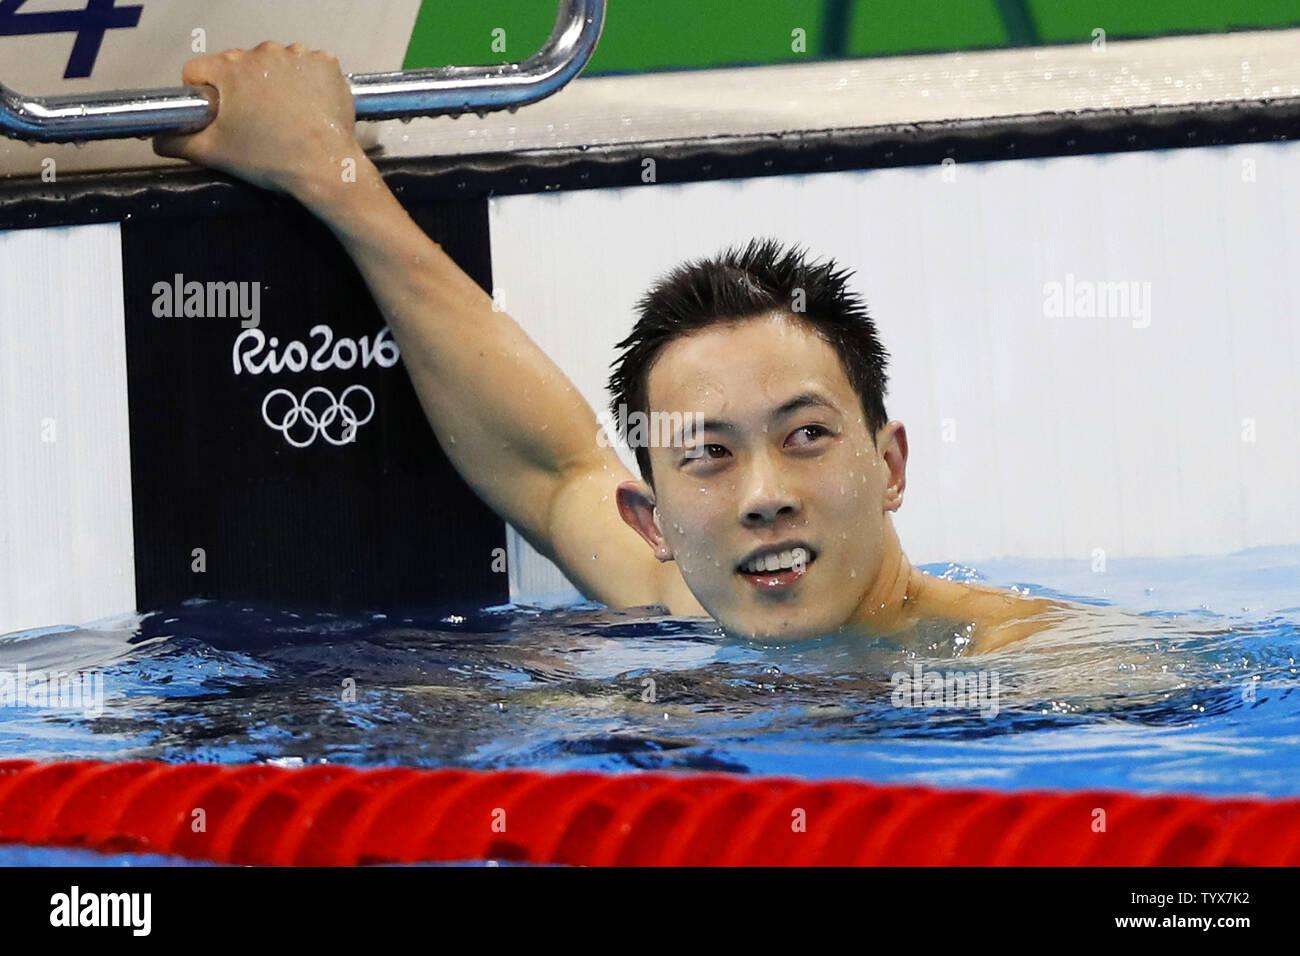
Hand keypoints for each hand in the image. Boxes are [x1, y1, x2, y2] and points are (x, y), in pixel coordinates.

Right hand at [153, 42, 361, 199]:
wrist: (325, 168)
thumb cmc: (272, 160)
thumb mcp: (214, 154)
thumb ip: (177, 142)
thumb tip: (159, 140)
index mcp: (230, 67)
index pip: (199, 70)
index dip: (203, 95)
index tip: (218, 114)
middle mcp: (263, 52)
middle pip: (239, 67)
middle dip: (242, 90)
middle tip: (256, 123)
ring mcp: (298, 55)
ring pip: (273, 65)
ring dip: (275, 84)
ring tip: (285, 117)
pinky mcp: (326, 64)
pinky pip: (307, 67)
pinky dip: (306, 83)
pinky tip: (307, 107)